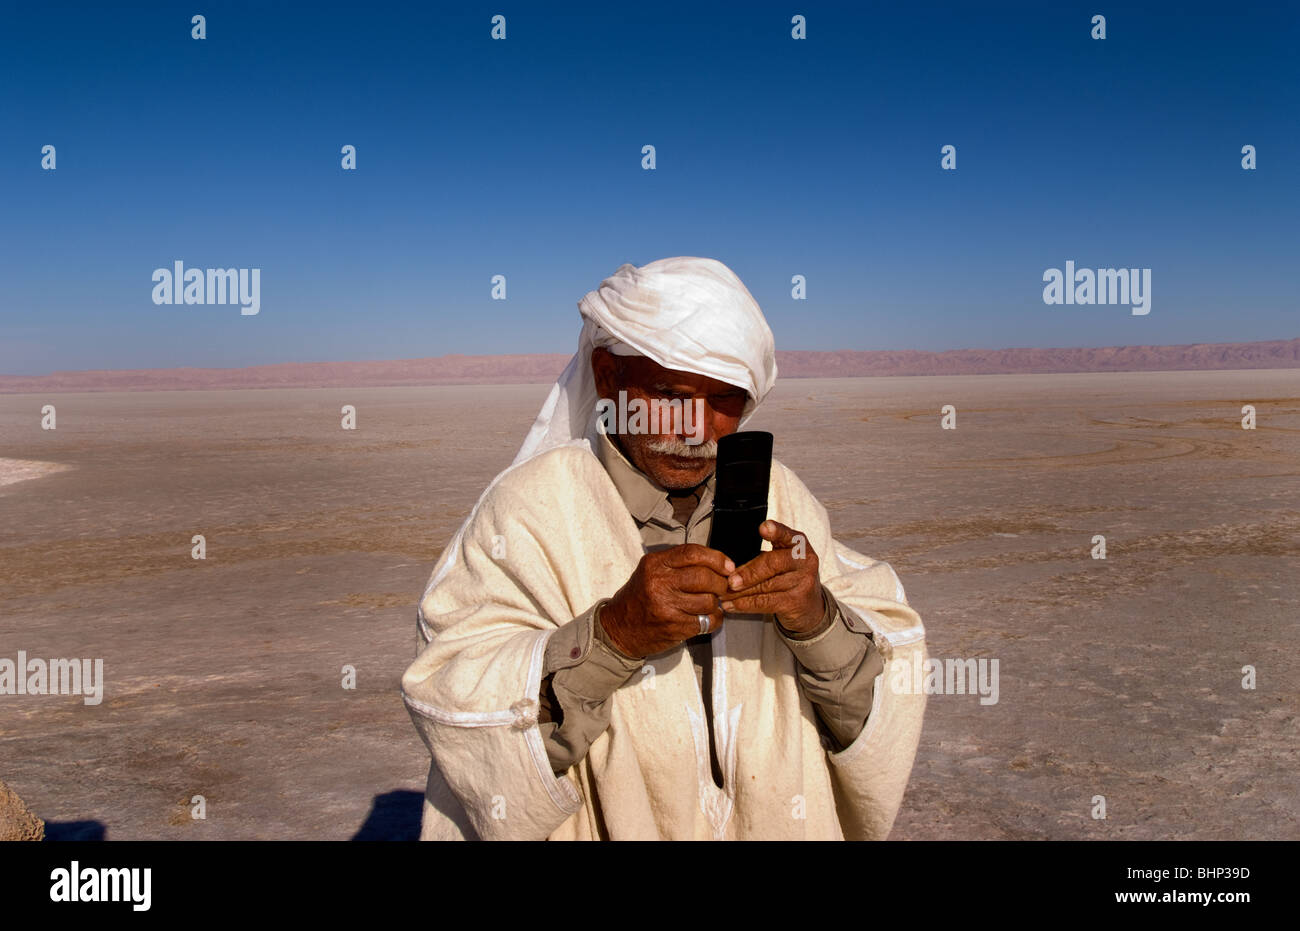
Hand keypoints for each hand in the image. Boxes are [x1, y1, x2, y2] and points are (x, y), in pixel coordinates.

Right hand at [600, 544, 735, 658]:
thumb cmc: (641, 596)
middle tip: (723, 587)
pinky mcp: (674, 627)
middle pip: (705, 577)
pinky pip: (707, 622)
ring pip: (709, 601)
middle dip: (721, 583)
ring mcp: (666, 607)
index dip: (717, 558)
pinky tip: (707, 618)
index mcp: (655, 564)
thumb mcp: (652, 571)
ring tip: (710, 603)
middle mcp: (659, 583)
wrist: (619, 627)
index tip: (728, 566)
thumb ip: (679, 564)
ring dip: (716, 603)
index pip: (693, 553)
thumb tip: (719, 563)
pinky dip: (713, 620)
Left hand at [720, 520, 824, 633]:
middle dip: (748, 573)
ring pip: (766, 586)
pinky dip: (745, 605)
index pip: (787, 535)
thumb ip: (762, 557)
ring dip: (741, 592)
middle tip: (729, 581)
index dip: (776, 531)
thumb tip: (729, 568)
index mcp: (798, 544)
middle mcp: (804, 561)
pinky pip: (766, 602)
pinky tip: (732, 605)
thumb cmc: (789, 576)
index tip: (763, 528)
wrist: (810, 606)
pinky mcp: (796, 602)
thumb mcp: (782, 559)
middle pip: (772, 564)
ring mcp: (803, 582)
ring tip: (723, 594)